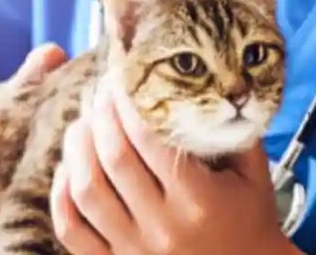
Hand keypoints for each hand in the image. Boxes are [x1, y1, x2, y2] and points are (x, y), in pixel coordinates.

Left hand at [50, 77, 294, 254]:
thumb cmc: (250, 219)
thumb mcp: (253, 173)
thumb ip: (233, 127)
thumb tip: (212, 78)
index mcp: (198, 200)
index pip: (151, 140)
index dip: (129, 103)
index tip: (123, 78)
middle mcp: (163, 227)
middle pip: (114, 159)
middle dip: (101, 116)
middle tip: (100, 92)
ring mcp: (134, 250)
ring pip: (87, 191)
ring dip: (77, 149)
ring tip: (82, 123)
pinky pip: (72, 230)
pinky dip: (62, 197)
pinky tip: (68, 169)